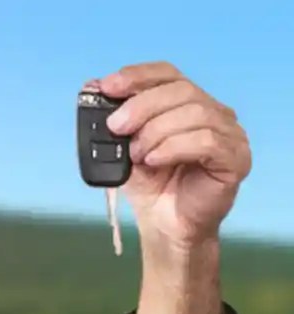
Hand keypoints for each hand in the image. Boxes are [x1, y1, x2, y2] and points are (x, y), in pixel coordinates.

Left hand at [97, 61, 251, 250]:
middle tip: (116, 127)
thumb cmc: (151, 184)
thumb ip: (115, 119)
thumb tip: (92, 87)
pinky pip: (207, 141)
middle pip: (181, 90)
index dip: (137, 76)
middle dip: (141, 106)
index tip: (107, 87)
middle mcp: (213, 112)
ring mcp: (229, 134)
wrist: (165, 224)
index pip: (168, 74)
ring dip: (155, 132)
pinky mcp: (236, 158)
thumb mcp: (125, 147)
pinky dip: (173, 147)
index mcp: (187, 103)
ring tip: (137, 155)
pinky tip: (154, 160)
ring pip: (195, 113)